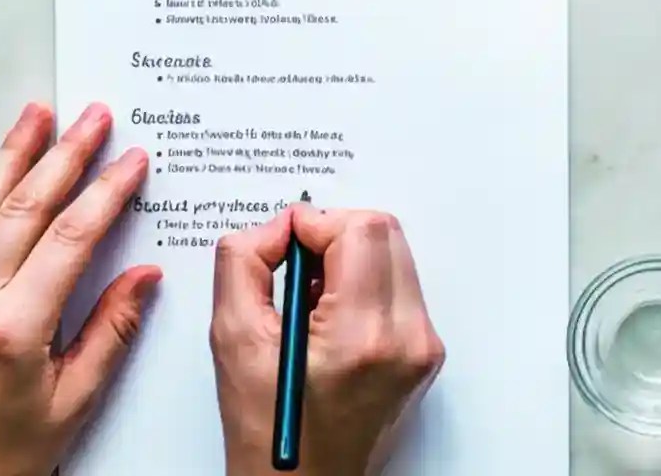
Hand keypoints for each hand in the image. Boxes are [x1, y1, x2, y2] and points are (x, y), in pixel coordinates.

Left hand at [0, 103, 161, 475]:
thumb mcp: (71, 402)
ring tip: (38, 116)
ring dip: (12, 154)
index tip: (131, 162)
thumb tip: (144, 278)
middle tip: (93, 118)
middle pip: (25, 208)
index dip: (107, 192)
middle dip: (66, 155)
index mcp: (13, 328)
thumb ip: (110, 333)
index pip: (71, 238)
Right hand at [211, 205, 444, 475]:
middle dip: (334, 235)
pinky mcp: (425, 352)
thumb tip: (274, 226)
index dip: (314, 223)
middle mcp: (407, 339)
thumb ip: (244, 264)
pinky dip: (364, 284)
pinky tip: (330, 318)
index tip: (284, 242)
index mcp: (361, 337)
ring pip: (395, 255)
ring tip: (310, 301)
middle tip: (295, 267)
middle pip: (385, 233)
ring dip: (349, 258)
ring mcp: (423, 347)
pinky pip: (400, 287)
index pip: (360, 231)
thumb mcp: (234, 343)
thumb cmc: (273, 436)